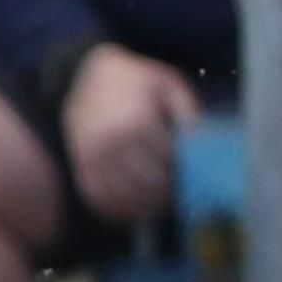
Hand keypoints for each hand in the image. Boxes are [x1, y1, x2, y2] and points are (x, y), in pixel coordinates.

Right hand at [61, 43, 199, 223]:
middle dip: (169, 192)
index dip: (185, 173)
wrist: (88, 71)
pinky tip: (133, 210)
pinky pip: (97, 195)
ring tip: (162, 204)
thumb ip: (189, 115)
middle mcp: (110, 141)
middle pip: (147, 183)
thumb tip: (202, 147)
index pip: (168, 163)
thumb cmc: (136, 78)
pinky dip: (116, 209)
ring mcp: (90, 155)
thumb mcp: (170, 85)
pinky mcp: (79, 162)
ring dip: (146, 206)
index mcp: (136, 121)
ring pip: (123, 195)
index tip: (195, 176)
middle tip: (182, 193)